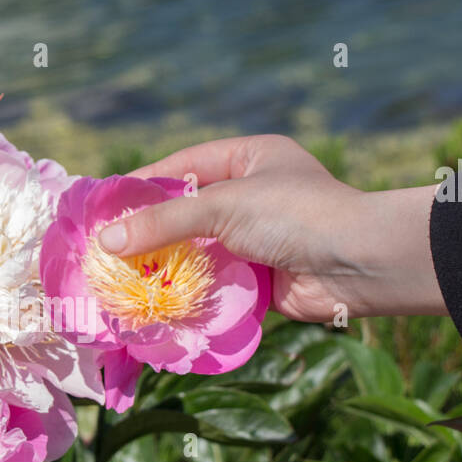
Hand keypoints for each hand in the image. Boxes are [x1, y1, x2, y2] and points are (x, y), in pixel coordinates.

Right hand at [96, 135, 446, 320]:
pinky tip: (155, 302)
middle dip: (149, 232)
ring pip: (197, 251)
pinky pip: (213, 284)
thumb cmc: (296, 215)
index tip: (103, 206)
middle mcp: (252, 195)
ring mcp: (255, 238)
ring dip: (166, 266)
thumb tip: (106, 242)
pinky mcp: (258, 278)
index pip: (182, 166)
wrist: (359, 265)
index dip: (141, 185)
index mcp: (249, 159)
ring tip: (120, 280)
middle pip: (186, 212)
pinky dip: (188, 293)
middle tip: (104, 249)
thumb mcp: (224, 206)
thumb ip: (164, 223)